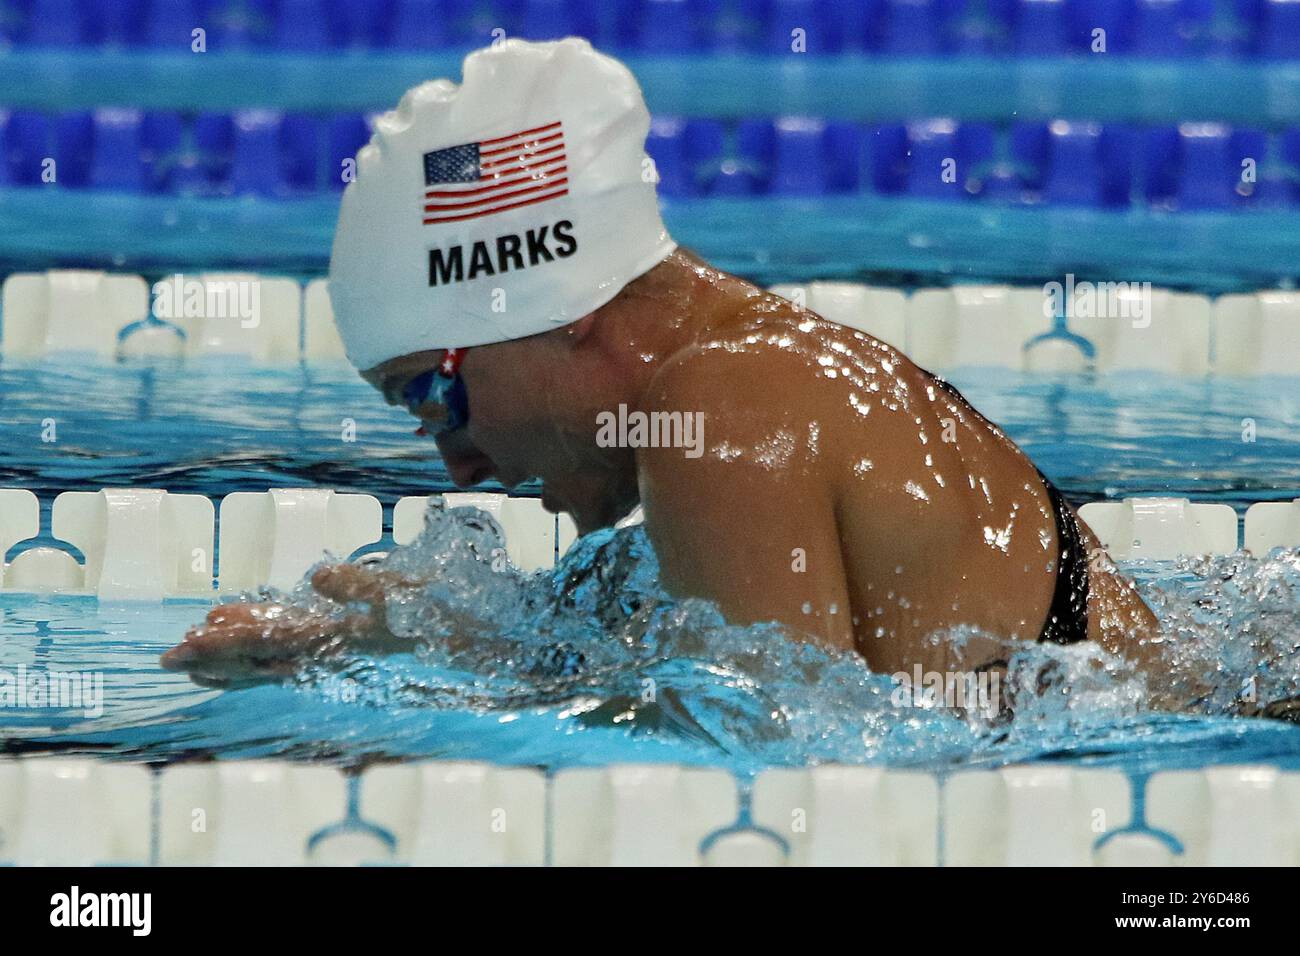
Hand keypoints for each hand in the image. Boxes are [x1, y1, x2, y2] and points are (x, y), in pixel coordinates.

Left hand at [161, 563, 419, 687]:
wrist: (462, 636)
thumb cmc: (431, 608)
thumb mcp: (400, 589)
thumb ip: (359, 583)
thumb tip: (317, 575)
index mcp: (329, 636)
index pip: (265, 640)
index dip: (224, 642)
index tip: (186, 644)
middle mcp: (322, 648)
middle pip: (256, 656)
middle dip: (212, 656)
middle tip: (168, 659)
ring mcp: (328, 647)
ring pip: (267, 656)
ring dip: (229, 655)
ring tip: (194, 649)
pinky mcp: (336, 640)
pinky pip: (287, 649)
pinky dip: (258, 647)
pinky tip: (243, 632)